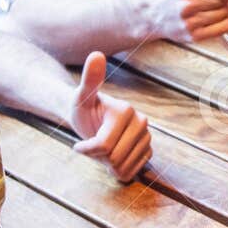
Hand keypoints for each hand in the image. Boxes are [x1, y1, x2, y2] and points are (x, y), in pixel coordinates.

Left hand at [69, 52, 151, 182]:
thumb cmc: (83, 108)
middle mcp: (142, 123)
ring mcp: (147, 138)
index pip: (103, 146)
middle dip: (97, 157)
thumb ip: (90, 78)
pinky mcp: (148, 151)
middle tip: (92, 143)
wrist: (92, 119)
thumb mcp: (81, 96)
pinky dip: (117, 170)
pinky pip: (131, 172)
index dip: (86, 149)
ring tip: (102, 149)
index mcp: (127, 111)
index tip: (79, 143)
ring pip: (122, 167)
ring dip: (106, 164)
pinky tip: (112, 157)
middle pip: (114, 158)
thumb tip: (96, 54)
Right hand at [143, 0, 227, 42]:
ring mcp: (190, 22)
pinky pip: (221, 29)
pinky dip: (227, 22)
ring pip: (224, 14)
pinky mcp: (193, 36)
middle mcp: (187, 5)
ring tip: (220, 4)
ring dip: (227, 9)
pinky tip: (223, 16)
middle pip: (225, 1)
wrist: (154, 12)